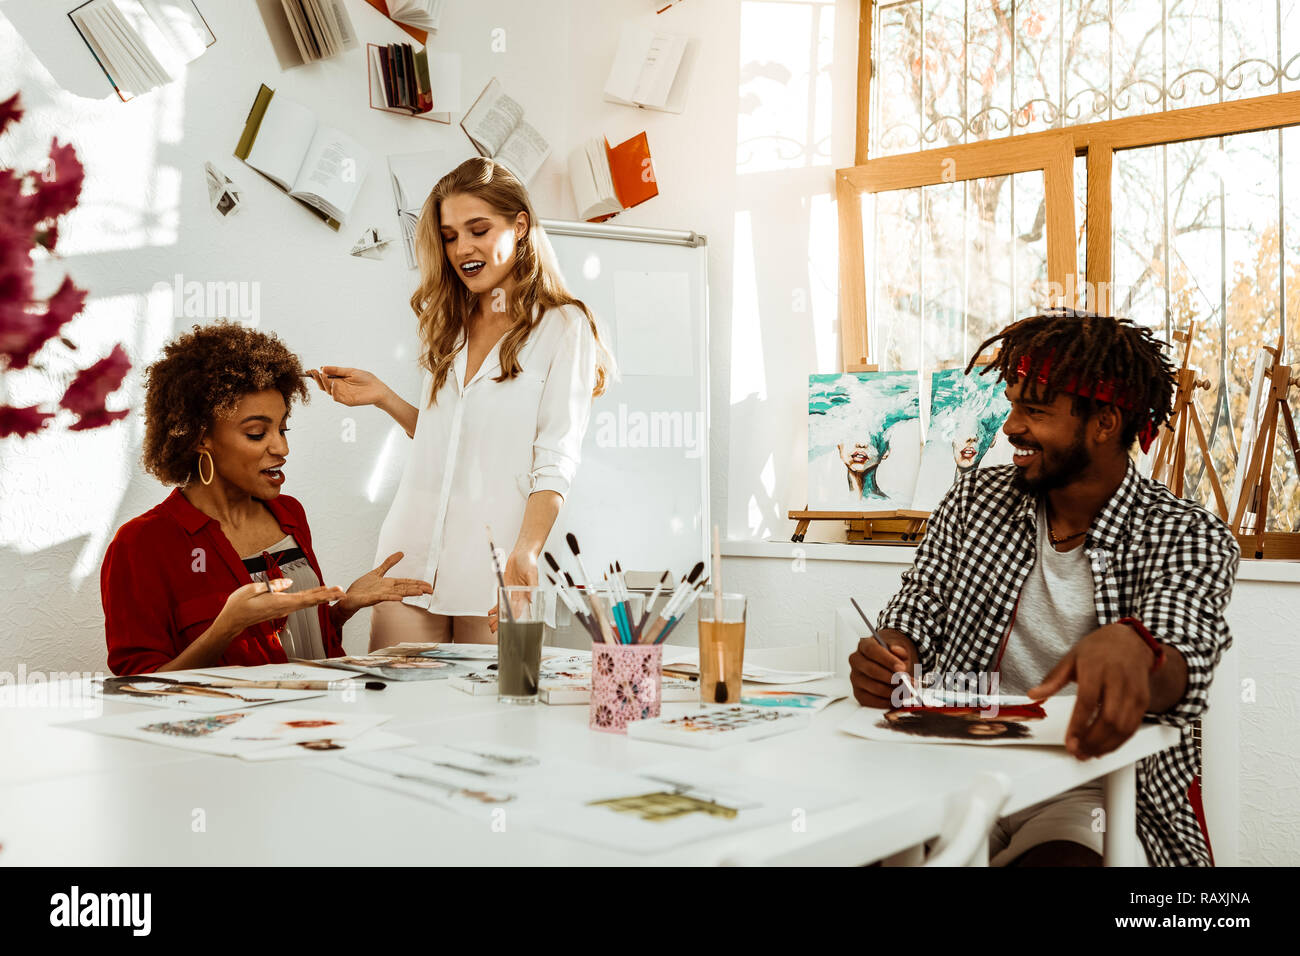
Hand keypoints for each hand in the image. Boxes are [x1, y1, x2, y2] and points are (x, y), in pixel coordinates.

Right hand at [215, 579, 344, 635]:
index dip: (323, 594)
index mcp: (280, 603)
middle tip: (343, 592)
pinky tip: (315, 595)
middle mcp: (284, 608)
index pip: (307, 598)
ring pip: (305, 602)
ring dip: (320, 597)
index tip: (336, 592)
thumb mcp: (252, 589)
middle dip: (327, 596)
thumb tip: (291, 582)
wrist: (231, 621)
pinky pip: (298, 602)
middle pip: (310, 601)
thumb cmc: (239, 605)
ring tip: (334, 592)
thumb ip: (273, 585)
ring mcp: (282, 609)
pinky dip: (309, 598)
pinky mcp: (278, 609)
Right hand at [308, 366, 388, 407]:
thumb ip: (337, 370)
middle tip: (314, 372)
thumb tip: (323, 367)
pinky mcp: (346, 401)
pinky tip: (333, 383)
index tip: (310, 370)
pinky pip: (336, 397)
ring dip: (324, 383)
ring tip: (323, 375)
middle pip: (323, 385)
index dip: (316, 375)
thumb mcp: (350, 371)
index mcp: (338, 380)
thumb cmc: (366, 379)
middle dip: (317, 378)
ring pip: (328, 391)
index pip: (324, 378)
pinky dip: (333, 390)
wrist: (378, 389)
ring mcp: (342, 395)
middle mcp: (338, 388)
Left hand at [338, 552, 432, 614]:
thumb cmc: (362, 588)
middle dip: (418, 589)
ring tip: (420, 593)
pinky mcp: (372, 598)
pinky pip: (383, 597)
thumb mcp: (377, 572)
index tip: (429, 586)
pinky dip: (392, 597)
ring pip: (398, 593)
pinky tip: (400, 598)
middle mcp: (387, 589)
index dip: (418, 583)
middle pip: (406, 588)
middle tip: (431, 591)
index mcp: (389, 583)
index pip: (407, 583)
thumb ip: (389, 563)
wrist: (349, 598)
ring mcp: (381, 594)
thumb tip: (401, 553)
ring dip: (409, 593)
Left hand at [487, 548, 538, 633]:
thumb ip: (532, 586)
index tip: (508, 626)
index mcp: (527, 594)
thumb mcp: (532, 573)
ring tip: (491, 624)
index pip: (520, 610)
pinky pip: (500, 598)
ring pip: (504, 607)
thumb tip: (531, 598)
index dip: (513, 619)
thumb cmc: (530, 561)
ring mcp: (512, 592)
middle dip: (503, 621)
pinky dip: (496, 606)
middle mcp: (519, 595)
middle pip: (510, 611)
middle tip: (496, 629)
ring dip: (498, 616)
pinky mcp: (506, 586)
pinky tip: (491, 612)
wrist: (522, 552)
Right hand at [849, 630, 919, 707]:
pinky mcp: (859, 694)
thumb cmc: (893, 659)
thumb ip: (900, 651)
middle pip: (872, 670)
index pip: (872, 650)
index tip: (902, 668)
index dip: (887, 660)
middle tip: (908, 682)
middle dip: (893, 678)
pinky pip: (873, 701)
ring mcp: (856, 678)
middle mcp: (856, 661)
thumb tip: (895, 650)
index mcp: (864, 645)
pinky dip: (888, 702)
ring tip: (908, 692)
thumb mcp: (899, 651)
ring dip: (894, 692)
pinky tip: (899, 700)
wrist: (890, 668)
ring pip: (875, 687)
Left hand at [1028, 622, 1155, 759]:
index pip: (1087, 702)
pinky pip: (1133, 726)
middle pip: (1108, 719)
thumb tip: (1033, 695)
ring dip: (1105, 746)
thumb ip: (1053, 679)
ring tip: (1088, 754)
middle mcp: (1118, 680)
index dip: (1079, 726)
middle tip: (1077, 752)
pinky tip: (1104, 747)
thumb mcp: (1071, 658)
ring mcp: (1133, 692)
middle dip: (1092, 741)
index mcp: (1096, 668)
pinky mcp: (1143, 701)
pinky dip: (1119, 741)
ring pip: (1123, 727)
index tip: (1070, 742)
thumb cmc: (1098, 649)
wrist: (1131, 641)